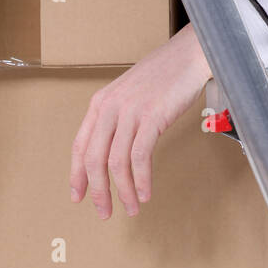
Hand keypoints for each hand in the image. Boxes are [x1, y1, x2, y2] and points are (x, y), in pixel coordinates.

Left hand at [69, 23, 212, 219]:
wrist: (189, 55)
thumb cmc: (164, 74)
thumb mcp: (129, 93)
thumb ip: (116, 116)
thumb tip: (111, 150)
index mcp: (101, 102)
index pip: (80, 146)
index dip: (77, 175)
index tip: (78, 196)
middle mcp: (111, 107)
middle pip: (94, 159)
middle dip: (98, 191)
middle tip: (104, 212)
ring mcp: (131, 111)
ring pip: (117, 163)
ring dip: (123, 191)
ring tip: (131, 208)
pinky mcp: (152, 116)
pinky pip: (140, 157)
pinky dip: (141, 180)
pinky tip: (145, 193)